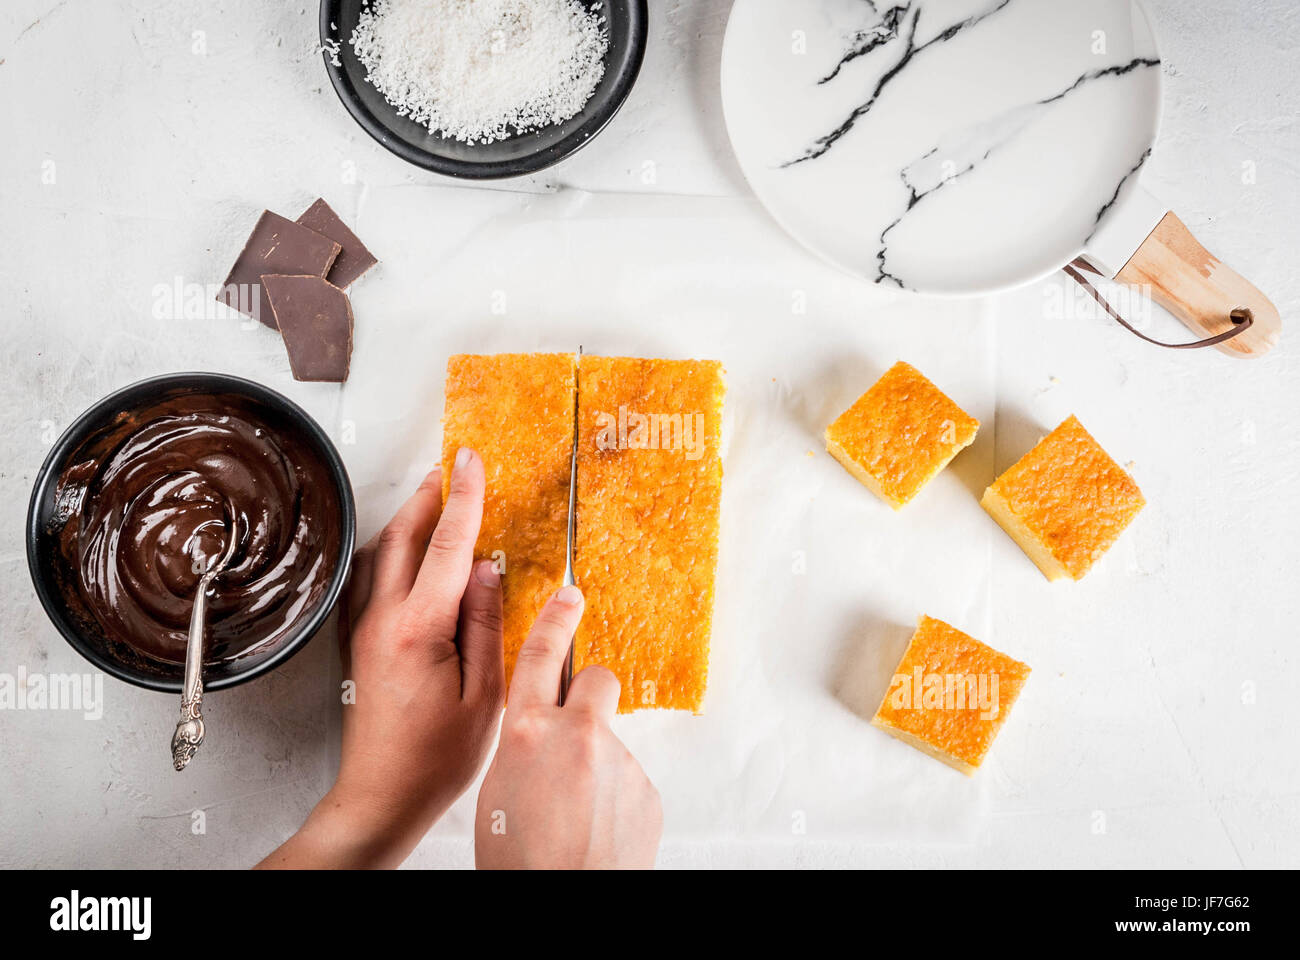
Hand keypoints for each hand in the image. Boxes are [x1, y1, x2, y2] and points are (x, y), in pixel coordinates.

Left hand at [259, 448, 504, 868]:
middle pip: (405, 538)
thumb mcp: (483, 695)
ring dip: (412, 519)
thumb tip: (486, 570)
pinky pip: (377, 579)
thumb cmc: (435, 759)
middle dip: (429, 494)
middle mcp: (383, 621)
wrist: (381, 796)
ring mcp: (367, 630)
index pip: (447, 546)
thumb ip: (484, 625)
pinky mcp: (363, 643)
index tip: (471, 460)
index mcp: (418, 629)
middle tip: (452, 465)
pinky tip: (411, 550)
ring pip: (385, 554)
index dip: (463, 497)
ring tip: (436, 497)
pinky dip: (397, 550)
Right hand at [474, 587, 662, 868]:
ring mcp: (617, 761)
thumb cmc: (520, 861)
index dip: (555, 619)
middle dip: (589, 695)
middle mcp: (577, 736)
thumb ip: (520, 747)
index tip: (569, 595)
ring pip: (611, 741)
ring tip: (576, 813)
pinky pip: (628, 778)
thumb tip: (536, 735)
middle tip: (576, 731)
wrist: (566, 902)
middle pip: (596, 680)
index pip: (540, 655)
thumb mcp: (496, 791)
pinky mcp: (646, 788)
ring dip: (597, 765)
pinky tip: (597, 828)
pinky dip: (615, 797)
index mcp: (526, 733)